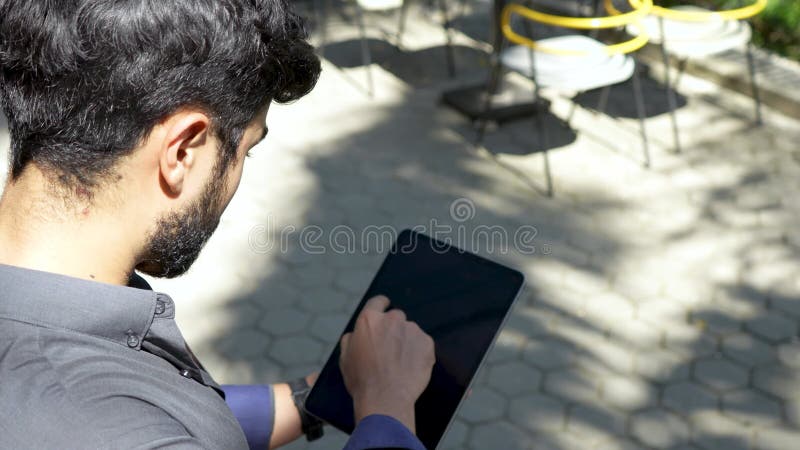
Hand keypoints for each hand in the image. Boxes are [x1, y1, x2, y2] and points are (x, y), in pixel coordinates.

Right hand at [339, 295, 435, 434]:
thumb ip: (351, 339)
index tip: (385, 307)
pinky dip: (419, 353)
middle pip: (396, 318)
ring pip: (410, 332)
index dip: (381, 305)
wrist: (386, 399)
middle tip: (390, 349)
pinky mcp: (427, 343)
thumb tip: (356, 333)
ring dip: (407, 342)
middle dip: (393, 329)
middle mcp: (392, 320)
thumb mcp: (345, 358)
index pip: (378, 302)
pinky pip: (423, 344)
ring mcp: (412, 330)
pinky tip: (411, 368)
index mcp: (369, 320)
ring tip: (400, 364)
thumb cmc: (363, 381)